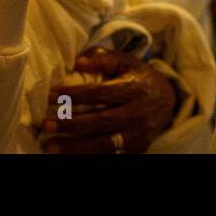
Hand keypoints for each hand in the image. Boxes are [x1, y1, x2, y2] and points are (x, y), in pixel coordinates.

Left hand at [42, 48, 176, 153]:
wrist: (169, 99)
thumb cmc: (138, 77)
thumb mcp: (126, 61)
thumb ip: (102, 58)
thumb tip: (77, 62)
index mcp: (132, 89)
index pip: (98, 93)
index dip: (73, 95)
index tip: (50, 95)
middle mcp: (136, 114)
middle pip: (99, 121)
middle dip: (70, 123)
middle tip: (46, 124)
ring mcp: (137, 135)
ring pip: (104, 144)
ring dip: (75, 146)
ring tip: (50, 145)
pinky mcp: (137, 150)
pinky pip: (112, 156)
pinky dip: (90, 156)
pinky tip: (69, 155)